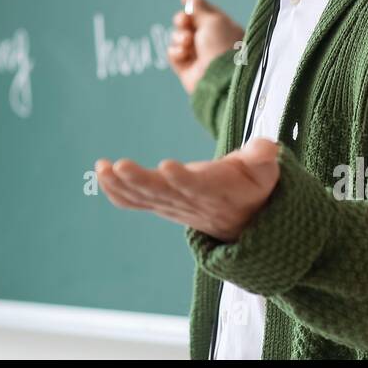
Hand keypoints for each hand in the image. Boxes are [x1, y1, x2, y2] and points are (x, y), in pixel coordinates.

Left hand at [94, 138, 280, 241]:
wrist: (243, 220)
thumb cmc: (252, 187)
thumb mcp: (266, 172)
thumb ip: (263, 157)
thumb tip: (267, 146)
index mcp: (214, 191)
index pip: (196, 186)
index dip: (181, 178)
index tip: (166, 166)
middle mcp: (188, 201)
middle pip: (161, 192)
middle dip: (139, 180)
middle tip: (119, 166)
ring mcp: (171, 205)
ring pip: (142, 198)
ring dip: (119, 184)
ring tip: (101, 167)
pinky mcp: (160, 204)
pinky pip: (134, 201)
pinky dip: (115, 191)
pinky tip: (101, 174)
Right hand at [168, 0, 245, 94]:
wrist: (219, 76)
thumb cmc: (221, 45)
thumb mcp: (214, 20)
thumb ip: (200, 8)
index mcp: (223, 29)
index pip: (206, 13)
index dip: (194, 5)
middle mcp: (210, 42)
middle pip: (188, 24)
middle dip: (182, 20)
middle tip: (183, 20)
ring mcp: (198, 56)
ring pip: (178, 37)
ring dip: (179, 36)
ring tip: (187, 42)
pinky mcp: (186, 69)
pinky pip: (173, 53)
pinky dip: (176, 51)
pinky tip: (184, 54)